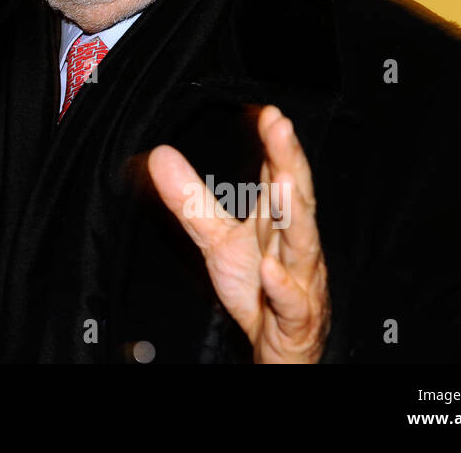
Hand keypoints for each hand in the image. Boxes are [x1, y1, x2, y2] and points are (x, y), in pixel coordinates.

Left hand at [148, 105, 329, 362]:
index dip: (275, 143)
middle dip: (290, 161)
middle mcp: (295, 246)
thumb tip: (158, 156)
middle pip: (296, 199)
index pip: (280, 175)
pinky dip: (281, 286)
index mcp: (279, 223)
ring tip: (283, 182)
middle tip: (280, 127)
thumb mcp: (217, 241)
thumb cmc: (259, 291)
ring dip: (295, 214)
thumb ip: (191, 200)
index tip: (268, 112)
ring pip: (303, 246)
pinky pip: (291, 302)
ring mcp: (300, 281)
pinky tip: (269, 270)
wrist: (281, 348)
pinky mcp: (295, 318)